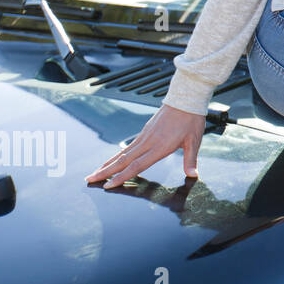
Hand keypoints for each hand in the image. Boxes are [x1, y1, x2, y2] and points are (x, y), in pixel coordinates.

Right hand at [85, 103, 205, 186]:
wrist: (185, 98)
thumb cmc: (191, 119)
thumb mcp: (194, 141)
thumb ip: (190, 160)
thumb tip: (193, 175)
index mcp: (160, 146)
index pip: (137, 165)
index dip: (122, 176)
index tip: (108, 185)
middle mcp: (148, 142)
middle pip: (123, 160)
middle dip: (105, 171)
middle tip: (89, 179)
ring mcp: (145, 136)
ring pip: (123, 153)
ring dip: (108, 163)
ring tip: (96, 172)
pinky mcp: (145, 131)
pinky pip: (128, 146)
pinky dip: (117, 155)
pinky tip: (113, 160)